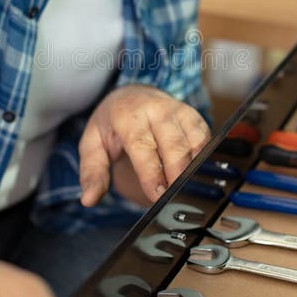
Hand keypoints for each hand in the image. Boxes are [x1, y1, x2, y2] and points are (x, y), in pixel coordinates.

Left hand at [79, 84, 210, 206]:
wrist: (132, 96)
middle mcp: (158, 109)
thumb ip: (92, 172)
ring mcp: (180, 112)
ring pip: (195, 144)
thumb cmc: (113, 124)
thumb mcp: (92, 144)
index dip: (152, 173)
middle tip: (173, 200)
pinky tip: (196, 178)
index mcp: (129, 115)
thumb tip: (89, 199)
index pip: (143, 146)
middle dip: (177, 176)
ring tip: (185, 193)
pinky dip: (204, 162)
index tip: (157, 195)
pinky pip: (206, 142)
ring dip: (193, 171)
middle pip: (174, 146)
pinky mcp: (196, 118)